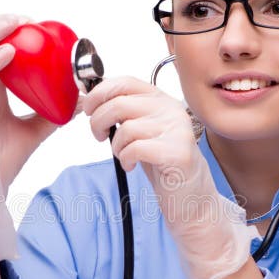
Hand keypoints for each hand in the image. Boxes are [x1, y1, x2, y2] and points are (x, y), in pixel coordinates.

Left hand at [83, 76, 257, 278]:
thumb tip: (89, 99)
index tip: (88, 108)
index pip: (125, 82)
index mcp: (161, 99)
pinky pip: (135, 148)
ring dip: (116, 145)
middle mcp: (172, 109)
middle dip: (98, 121)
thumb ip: (123, 112)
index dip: (99, 92)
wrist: (189, 197)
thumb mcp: (141, 130)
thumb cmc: (161, 163)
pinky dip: (126, 158)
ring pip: (126, 128)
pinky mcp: (177, 152)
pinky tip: (131, 165)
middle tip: (99, 136)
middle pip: (119, 103)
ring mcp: (177, 130)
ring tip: (124, 155)